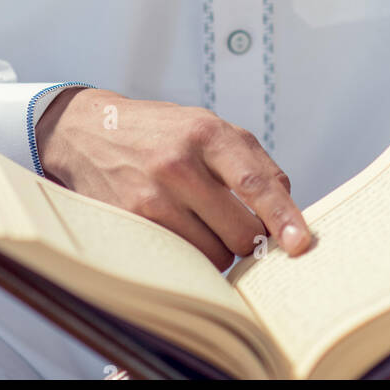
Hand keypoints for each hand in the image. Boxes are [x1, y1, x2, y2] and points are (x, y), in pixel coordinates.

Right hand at [36, 88, 312, 269]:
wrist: (89, 132)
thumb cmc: (162, 134)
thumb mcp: (209, 127)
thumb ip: (253, 163)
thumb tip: (288, 211)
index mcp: (206, 132)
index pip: (254, 183)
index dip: (282, 217)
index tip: (301, 244)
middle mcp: (178, 163)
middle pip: (240, 231)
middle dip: (248, 239)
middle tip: (237, 226)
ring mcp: (150, 196)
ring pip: (213, 255)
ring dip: (218, 251)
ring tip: (199, 223)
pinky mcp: (130, 223)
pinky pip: (182, 262)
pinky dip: (191, 258)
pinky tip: (178, 233)